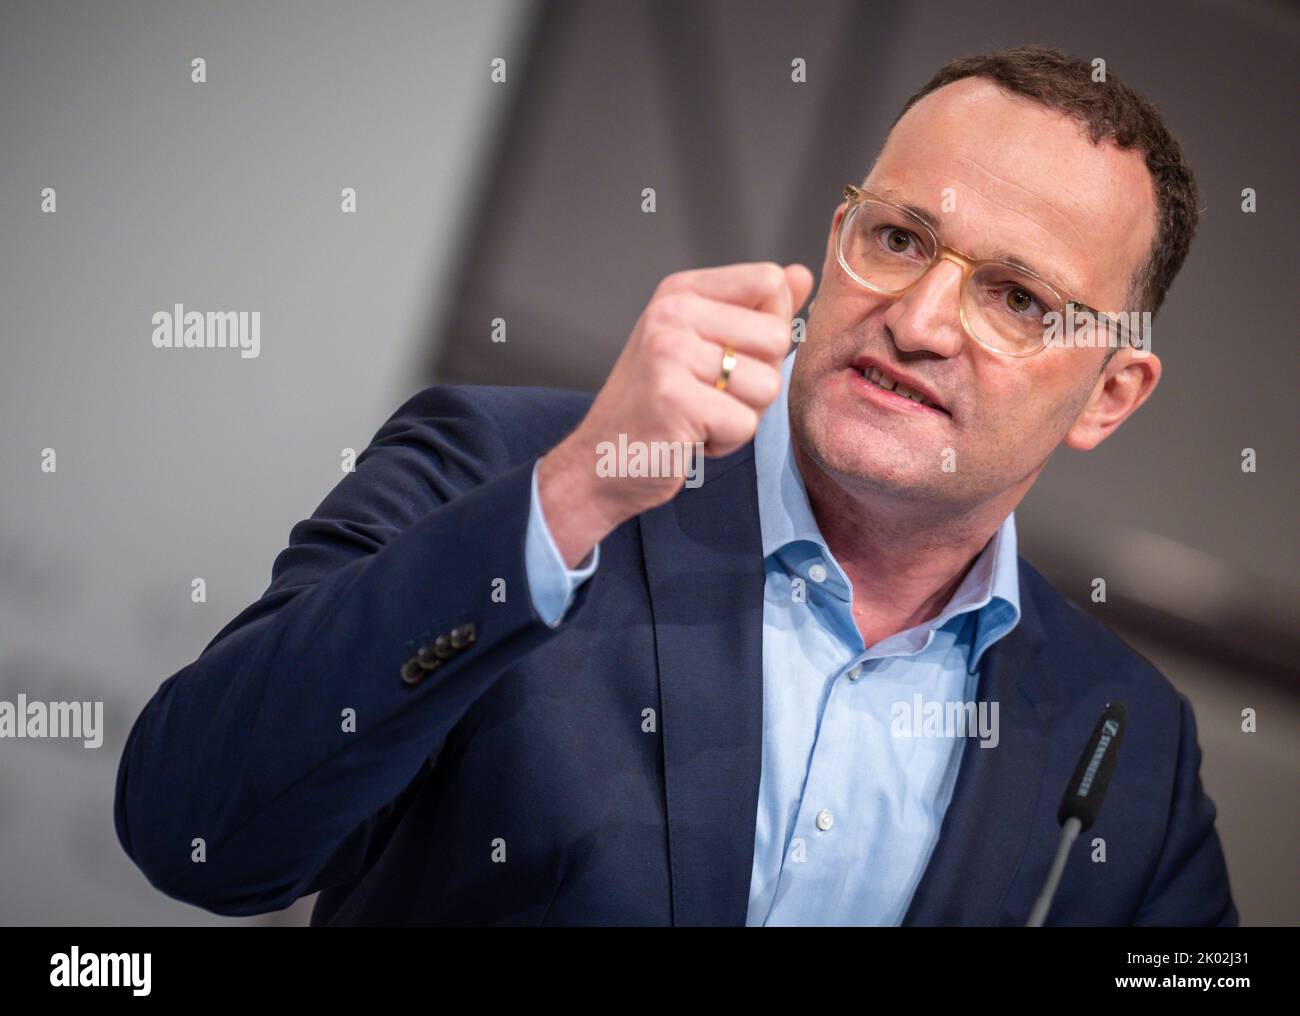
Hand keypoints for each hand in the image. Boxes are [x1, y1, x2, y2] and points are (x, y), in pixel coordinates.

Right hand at [538, 261, 814, 566]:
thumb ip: (755, 310)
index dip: (768, 328)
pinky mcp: (674, 399)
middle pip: (777, 337)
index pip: (770, 282)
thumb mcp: (702, 343)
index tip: (726, 355)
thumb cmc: (653, 407)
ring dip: (742, 415)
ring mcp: (670, 353)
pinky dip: (724, 442)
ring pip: (767, 385)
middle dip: (757, 380)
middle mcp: (672, 312)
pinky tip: (689, 436)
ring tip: (698, 416)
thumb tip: (801, 275)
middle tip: (709, 395)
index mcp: (680, 291)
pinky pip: (745, 423)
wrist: (597, 462)